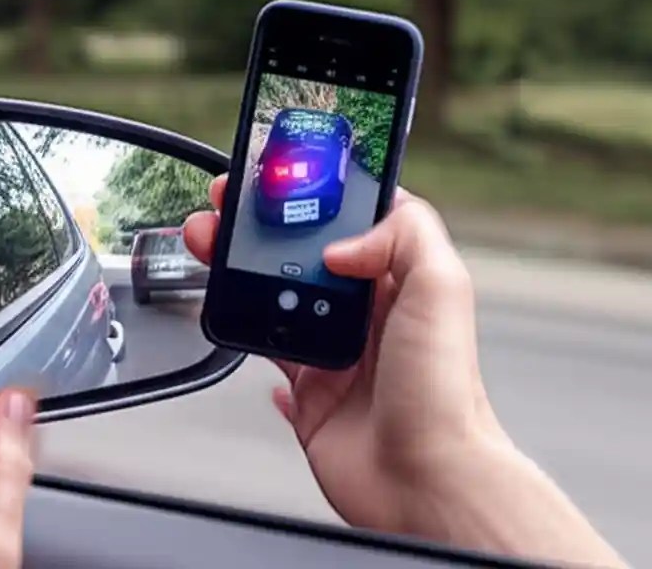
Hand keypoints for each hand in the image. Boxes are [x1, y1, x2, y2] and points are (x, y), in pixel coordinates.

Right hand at [183, 176, 624, 566]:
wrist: (421, 478)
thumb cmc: (444, 394)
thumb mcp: (442, 287)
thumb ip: (404, 235)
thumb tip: (341, 239)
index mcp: (399, 279)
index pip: (350, 219)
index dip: (311, 193)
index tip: (275, 173)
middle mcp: (366, 311)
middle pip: (300, 252)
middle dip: (258, 227)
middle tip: (221, 209)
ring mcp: (333, 351)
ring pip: (273, 295)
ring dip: (237, 270)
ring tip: (207, 247)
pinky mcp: (308, 391)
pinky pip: (266, 351)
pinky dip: (244, 331)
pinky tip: (227, 309)